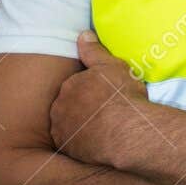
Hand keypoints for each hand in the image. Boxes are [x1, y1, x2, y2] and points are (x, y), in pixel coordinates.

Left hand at [50, 31, 150, 166]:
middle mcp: (59, 109)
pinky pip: (75, 145)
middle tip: (103, 112)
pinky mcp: (70, 150)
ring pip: (69, 126)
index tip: (102, 95)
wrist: (126, 131)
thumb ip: (94, 51)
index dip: (89, 91)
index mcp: (69, 87)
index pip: (74, 87)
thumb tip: (82, 34)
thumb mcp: (112, 66)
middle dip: (81, 109)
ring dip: (81, 127)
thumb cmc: (121, 97)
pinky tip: (99, 142)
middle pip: (68, 107)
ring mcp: (63, 131)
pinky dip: (84, 143)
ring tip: (103, 129)